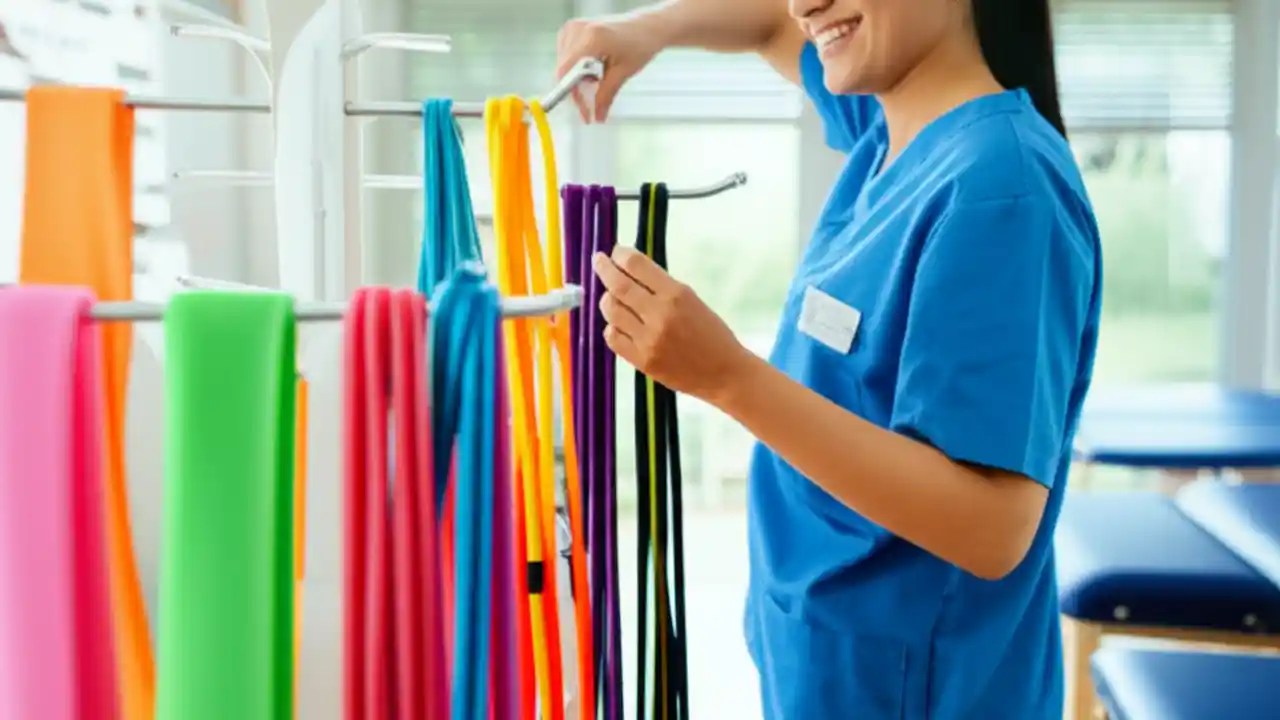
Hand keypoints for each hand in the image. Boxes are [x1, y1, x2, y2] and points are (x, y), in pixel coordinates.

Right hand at [557, 15, 662, 122]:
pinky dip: (576, 69)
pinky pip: (566, 57)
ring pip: (564, 66)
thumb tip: (597, 117)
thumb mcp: (623, 72)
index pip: (567, 72)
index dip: (573, 96)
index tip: (584, 114)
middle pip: (564, 70)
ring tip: (597, 82)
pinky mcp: (573, 29)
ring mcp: (573, 27)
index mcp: (592, 38)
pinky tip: (592, 70)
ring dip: (577, 81)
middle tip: (591, 110)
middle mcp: (578, 29)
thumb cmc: (640, 44)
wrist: (647, 26)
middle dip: (576, 93)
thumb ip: (606, 95)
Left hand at [593, 247, 753, 403]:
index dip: (621, 254)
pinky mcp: (642, 361)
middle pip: (618, 285)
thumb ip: (662, 288)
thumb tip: (631, 271)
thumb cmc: (712, 334)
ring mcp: (648, 339)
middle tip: (599, 261)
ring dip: (608, 299)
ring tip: (612, 297)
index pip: (637, 266)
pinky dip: (612, 326)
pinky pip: (613, 337)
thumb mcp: (692, 300)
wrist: (725, 373)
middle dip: (604, 269)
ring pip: (612, 311)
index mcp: (676, 295)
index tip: (615, 251)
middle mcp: (659, 315)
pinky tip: (619, 324)